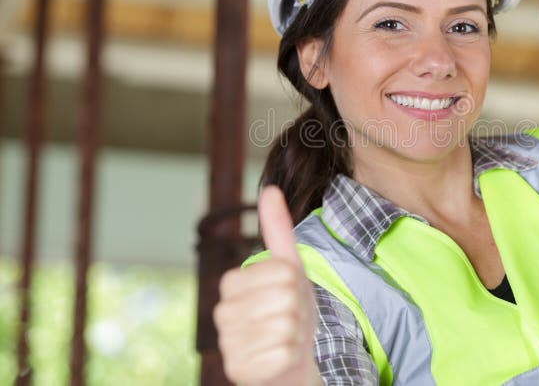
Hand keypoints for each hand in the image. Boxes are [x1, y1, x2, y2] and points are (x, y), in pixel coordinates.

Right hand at [214, 186, 320, 385]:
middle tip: (289, 319)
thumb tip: (271, 189)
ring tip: (285, 337)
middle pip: (284, 298)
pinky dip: (290, 355)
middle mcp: (222, 313)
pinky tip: (280, 357)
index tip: (287, 295)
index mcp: (230, 283)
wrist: (292, 359)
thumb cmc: (290, 310)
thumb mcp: (290, 269)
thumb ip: (278, 231)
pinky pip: (282, 353)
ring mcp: (228, 343)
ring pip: (285, 326)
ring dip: (296, 334)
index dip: (296, 285)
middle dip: (298, 310)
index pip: (283, 271)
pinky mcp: (238, 371)